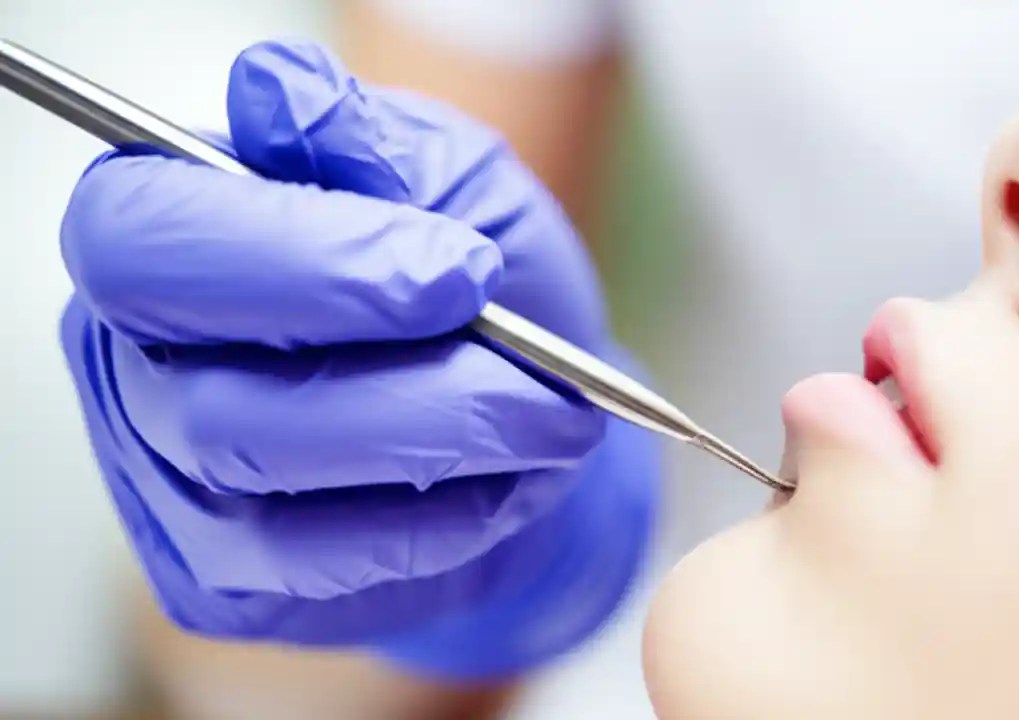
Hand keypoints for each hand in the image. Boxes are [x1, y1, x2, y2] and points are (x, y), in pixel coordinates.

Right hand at [59, 39, 656, 676]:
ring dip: (444, 451)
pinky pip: (321, 569)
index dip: (301, 261)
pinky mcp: (223, 578)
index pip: (151, 241)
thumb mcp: (446, 179)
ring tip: (552, 420)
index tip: (457, 275)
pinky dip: (438, 527)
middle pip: (213, 393)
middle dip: (406, 384)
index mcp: (161, 232)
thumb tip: (273, 87)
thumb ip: (369, 140)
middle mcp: (133, 363)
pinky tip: (501, 486)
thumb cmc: (468, 279)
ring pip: (279, 490)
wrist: (515, 411)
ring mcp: (168, 484)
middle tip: (541, 377)